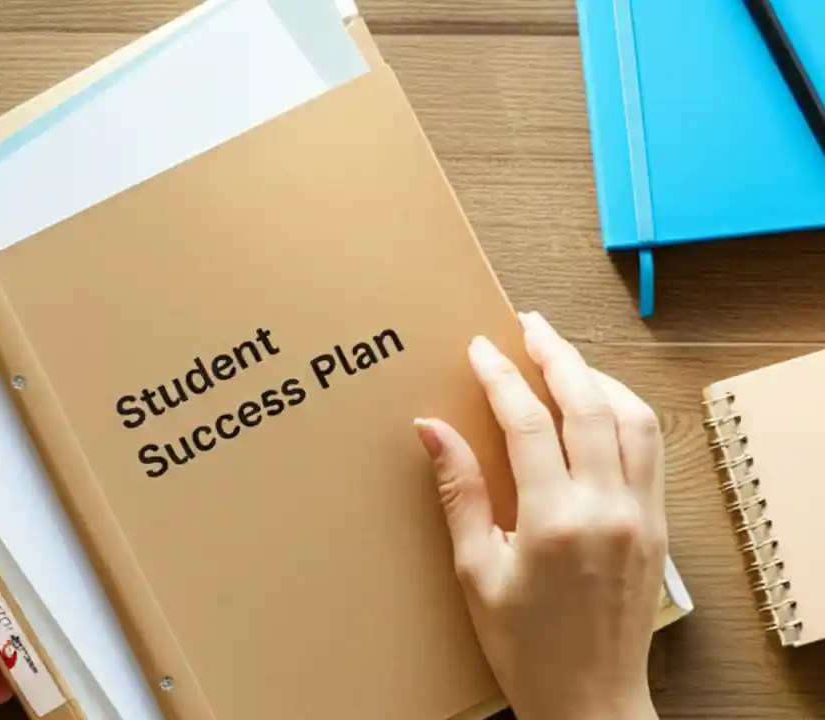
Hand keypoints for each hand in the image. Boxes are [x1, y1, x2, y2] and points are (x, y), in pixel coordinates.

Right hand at [415, 312, 664, 719]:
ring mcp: (640, 514)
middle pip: (588, 403)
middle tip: (527, 325)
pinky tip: (599, 402)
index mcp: (554, 521)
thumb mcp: (475, 570)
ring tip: (563, 356)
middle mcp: (607, 508)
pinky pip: (649, 447)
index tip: (480, 348)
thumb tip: (432, 428)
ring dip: (597, 377)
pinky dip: (625, 410)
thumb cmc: (524, 646)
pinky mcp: (657, 524)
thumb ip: (460, 492)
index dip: (500, 376)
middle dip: (555, 355)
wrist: (590, 699)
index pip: (528, 422)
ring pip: (633, 417)